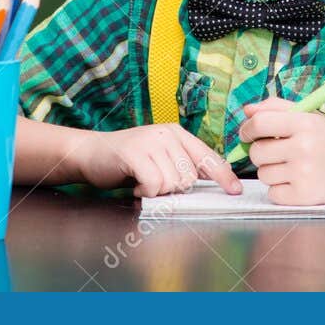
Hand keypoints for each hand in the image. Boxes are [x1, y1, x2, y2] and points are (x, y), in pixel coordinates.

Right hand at [80, 124, 241, 196]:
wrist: (90, 152)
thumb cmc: (126, 160)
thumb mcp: (158, 156)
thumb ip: (180, 165)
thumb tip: (206, 183)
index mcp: (176, 133)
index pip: (208, 156)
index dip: (223, 175)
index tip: (235, 191)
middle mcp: (166, 133)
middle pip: (189, 176)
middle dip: (174, 189)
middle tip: (154, 183)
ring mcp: (151, 141)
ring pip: (173, 183)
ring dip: (157, 191)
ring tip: (143, 182)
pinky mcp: (135, 153)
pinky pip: (155, 184)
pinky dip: (146, 191)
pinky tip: (136, 185)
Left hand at [238, 96, 324, 204]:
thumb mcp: (309, 116)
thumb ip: (276, 108)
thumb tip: (246, 111)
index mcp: (304, 123)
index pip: (259, 123)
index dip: (247, 129)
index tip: (248, 134)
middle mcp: (304, 148)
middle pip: (257, 152)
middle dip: (261, 152)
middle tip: (276, 152)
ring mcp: (304, 174)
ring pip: (263, 174)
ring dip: (271, 171)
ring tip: (291, 167)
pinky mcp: (304, 196)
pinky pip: (272, 193)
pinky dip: (279, 190)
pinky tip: (295, 181)